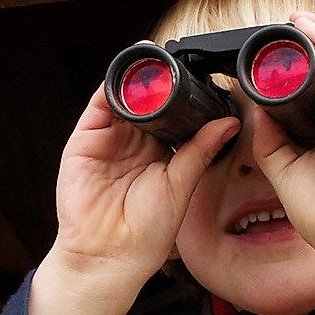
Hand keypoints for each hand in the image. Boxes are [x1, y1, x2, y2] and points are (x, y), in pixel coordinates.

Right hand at [29, 80, 238, 314]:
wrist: (110, 254)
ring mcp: (107, 141)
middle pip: (146, 101)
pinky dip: (110, 87)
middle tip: (176, 60)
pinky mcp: (84, 142)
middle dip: (158, 81)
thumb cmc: (147, 231)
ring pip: (122, 99)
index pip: (170, 114)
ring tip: (153, 61)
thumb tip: (230, 121)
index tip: (200, 75)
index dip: (182, 95)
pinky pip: (96, 107)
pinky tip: (126, 76)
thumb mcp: (181, 183)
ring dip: (135, 79)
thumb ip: (200, 148)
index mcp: (158, 153)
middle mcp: (132, 144)